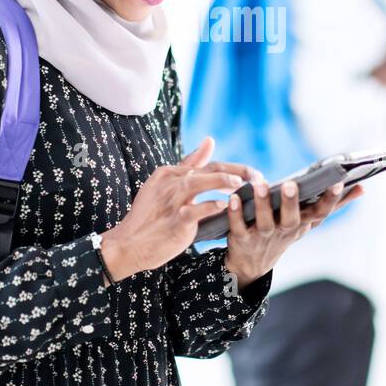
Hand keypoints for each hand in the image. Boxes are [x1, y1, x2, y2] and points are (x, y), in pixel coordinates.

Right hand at [99, 136, 256, 281]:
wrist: (128, 245)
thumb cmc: (150, 217)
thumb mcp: (165, 185)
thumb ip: (189, 164)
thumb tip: (209, 140)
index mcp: (169, 173)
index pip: (208, 165)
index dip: (233, 168)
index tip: (251, 174)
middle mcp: (170, 183)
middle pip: (208, 170)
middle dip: (236, 171)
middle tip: (258, 176)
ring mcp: (171, 201)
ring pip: (199, 182)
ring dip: (223, 181)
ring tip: (242, 184)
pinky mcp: (174, 220)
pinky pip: (195, 211)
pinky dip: (210, 206)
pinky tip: (225, 206)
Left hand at [223, 175, 364, 285]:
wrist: (252, 263)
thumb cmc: (284, 231)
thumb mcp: (308, 221)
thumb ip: (332, 205)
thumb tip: (362, 189)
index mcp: (302, 224)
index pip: (320, 213)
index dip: (331, 200)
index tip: (339, 182)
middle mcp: (285, 231)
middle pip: (292, 219)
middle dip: (293, 202)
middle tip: (292, 184)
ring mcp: (263, 236)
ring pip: (264, 221)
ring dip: (262, 203)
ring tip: (261, 184)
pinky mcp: (242, 239)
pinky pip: (238, 226)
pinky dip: (235, 213)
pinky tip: (234, 198)